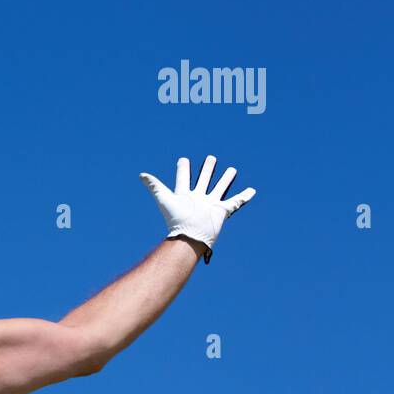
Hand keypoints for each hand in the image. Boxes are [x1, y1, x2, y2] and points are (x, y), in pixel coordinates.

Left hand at [140, 155, 255, 261]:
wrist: (190, 235)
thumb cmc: (176, 218)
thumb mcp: (164, 198)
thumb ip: (154, 186)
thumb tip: (141, 174)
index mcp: (184, 194)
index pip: (183, 178)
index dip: (183, 169)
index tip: (184, 160)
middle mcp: (198, 198)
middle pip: (203, 180)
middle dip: (207, 169)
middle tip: (211, 158)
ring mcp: (210, 203)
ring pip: (220, 188)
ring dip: (225, 179)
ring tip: (231, 169)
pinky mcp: (222, 209)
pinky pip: (236, 202)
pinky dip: (244, 197)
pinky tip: (252, 191)